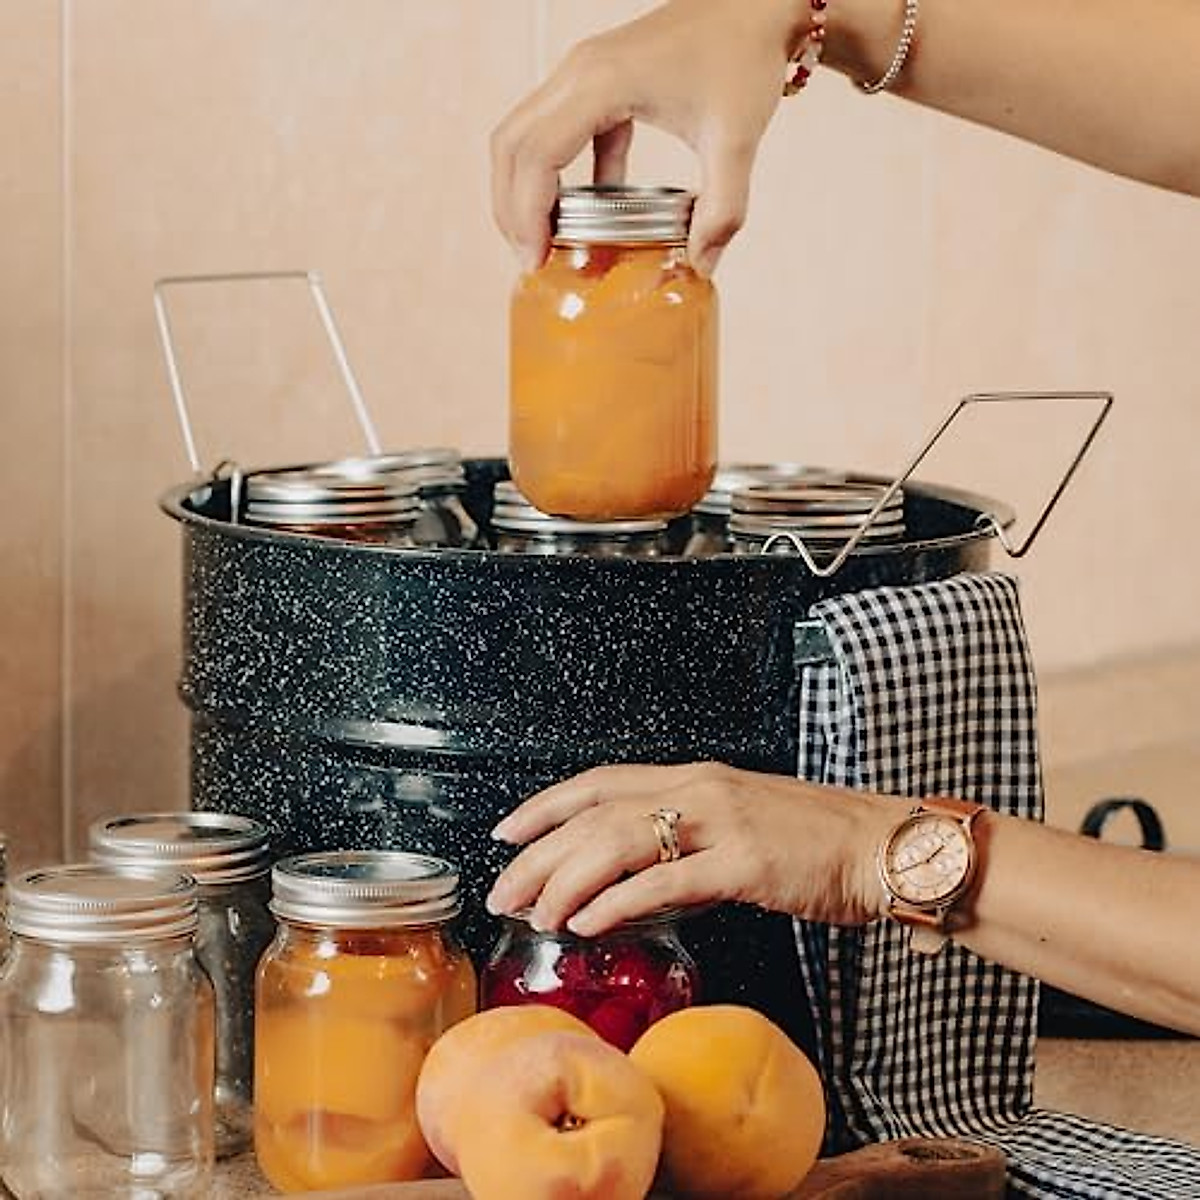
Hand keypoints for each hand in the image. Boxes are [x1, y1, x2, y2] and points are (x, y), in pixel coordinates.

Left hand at [486, 762, 898, 935]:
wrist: (884, 847)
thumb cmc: (816, 842)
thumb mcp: (738, 825)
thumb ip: (685, 844)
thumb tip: (631, 880)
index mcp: (695, 778)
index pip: (599, 782)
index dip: (545, 805)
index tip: (507, 832)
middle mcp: (700, 789)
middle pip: (594, 814)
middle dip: (538, 853)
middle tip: (503, 890)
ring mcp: (722, 822)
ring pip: (619, 842)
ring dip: (566, 880)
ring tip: (536, 913)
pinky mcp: (746, 863)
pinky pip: (666, 882)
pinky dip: (618, 902)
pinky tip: (589, 923)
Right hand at [490, 0, 809, 274]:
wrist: (757, 4)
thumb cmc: (744, 53)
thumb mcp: (736, 140)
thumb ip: (723, 209)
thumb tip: (700, 266)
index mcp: (601, 83)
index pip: (536, 155)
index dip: (527, 213)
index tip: (537, 260)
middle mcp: (578, 72)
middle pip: (511, 145)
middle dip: (511, 208)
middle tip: (532, 259)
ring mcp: (581, 73)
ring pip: (523, 136)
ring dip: (524, 191)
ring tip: (545, 241)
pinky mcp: (595, 82)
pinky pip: (555, 132)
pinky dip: (557, 176)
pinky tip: (584, 214)